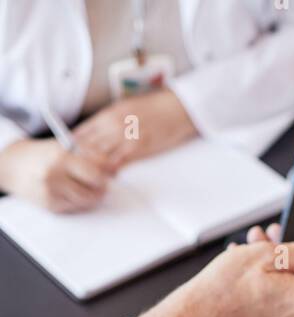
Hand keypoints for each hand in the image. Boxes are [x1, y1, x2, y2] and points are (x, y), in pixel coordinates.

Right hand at [0, 137, 118, 211]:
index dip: (105, 174)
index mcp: (61, 155)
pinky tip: (71, 193)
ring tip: (88, 189)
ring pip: (86, 201)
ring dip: (92, 197)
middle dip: (101, 188)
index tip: (108, 175)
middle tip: (102, 186)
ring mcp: (52, 191)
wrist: (13, 166)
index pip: (96, 170)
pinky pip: (74, 207)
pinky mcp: (50, 204)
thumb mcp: (64, 147)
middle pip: (94, 188)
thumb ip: (88, 155)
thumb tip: (113, 170)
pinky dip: (77, 202)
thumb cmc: (44, 155)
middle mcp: (56, 174)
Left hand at [73, 89, 196, 166]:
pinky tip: (107, 177)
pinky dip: (111, 171)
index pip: (82, 132)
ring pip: (100, 156)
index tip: (65, 156)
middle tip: (70, 172)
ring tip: (86, 178)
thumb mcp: (124, 107)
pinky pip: (118, 163)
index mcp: (107, 114)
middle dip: (78, 160)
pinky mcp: (137, 148)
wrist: (174, 108)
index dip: (71, 146)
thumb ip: (109, 119)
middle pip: (87, 146)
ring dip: (93, 168)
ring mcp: (124, 137)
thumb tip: (96, 131)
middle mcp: (112, 125)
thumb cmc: (152, 108)